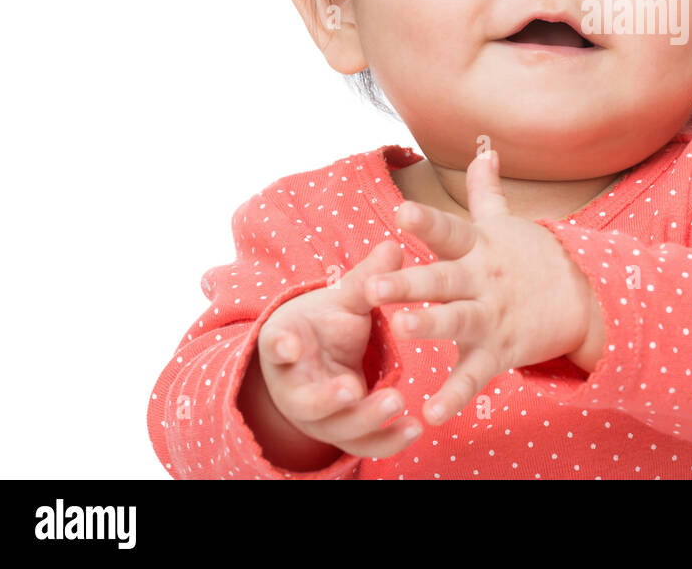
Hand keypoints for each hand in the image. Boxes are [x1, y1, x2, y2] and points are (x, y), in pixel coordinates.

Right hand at [254, 239, 422, 458]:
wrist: (316, 361)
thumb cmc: (323, 325)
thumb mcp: (341, 301)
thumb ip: (366, 280)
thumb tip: (395, 246)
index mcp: (285, 345)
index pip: (277, 347)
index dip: (281, 347)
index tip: (287, 344)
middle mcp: (295, 386)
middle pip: (306, 400)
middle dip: (327, 397)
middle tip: (351, 388)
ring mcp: (319, 415)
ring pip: (338, 426)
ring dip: (365, 418)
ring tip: (397, 403)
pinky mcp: (344, 431)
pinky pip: (364, 444)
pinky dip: (388, 440)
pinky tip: (415, 429)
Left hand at [365, 148, 599, 426]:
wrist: (585, 296)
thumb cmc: (532, 257)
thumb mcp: (507, 224)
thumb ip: (486, 192)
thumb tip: (484, 151)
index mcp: (479, 249)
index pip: (449, 231)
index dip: (424, 222)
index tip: (399, 211)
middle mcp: (482, 281)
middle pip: (443, 279)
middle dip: (410, 282)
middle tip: (376, 285)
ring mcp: (491, 318)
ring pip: (457, 322)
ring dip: (431, 326)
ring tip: (402, 329)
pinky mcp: (499, 352)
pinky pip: (474, 377)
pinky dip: (454, 396)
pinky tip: (431, 414)